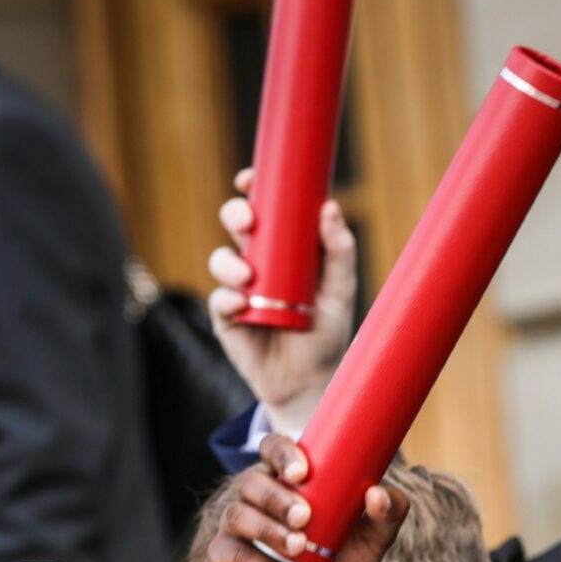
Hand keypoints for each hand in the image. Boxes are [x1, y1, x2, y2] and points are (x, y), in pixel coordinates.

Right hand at [206, 168, 357, 435]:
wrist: (311, 383)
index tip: (251, 178)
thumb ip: (339, 253)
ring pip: (221, 259)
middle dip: (235, 214)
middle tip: (248, 221)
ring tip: (248, 277)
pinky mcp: (228, 318)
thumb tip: (331, 207)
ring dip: (230, 262)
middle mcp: (260, 262)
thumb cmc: (328, 334)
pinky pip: (219, 300)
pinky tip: (241, 304)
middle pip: (237, 225)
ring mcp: (240, 288)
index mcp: (287, 249)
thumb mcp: (340, 292)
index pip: (266, 209)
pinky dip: (228, 299)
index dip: (254, 189)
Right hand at [206, 434, 409, 561]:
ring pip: (237, 514)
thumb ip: (390, 512)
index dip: (281, 453)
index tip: (302, 472)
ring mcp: (238, 526)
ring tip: (299, 550)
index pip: (273, 448)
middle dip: (276, 497)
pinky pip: (230, 553)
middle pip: (251, 480)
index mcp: (290, 480)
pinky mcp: (226, 558)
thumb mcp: (376, 539)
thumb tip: (378, 494)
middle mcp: (259, 498)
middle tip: (305, 518)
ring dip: (269, 531)